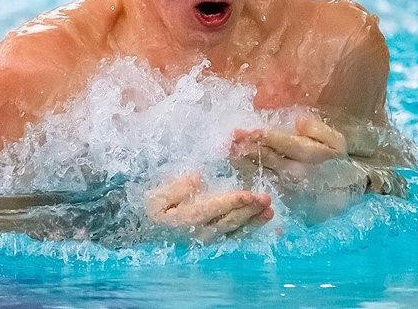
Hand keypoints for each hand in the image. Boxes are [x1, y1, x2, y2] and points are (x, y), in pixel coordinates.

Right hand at [144, 173, 273, 241]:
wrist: (148, 229)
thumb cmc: (153, 208)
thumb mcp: (157, 196)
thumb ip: (177, 188)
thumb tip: (197, 179)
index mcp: (185, 220)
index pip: (213, 210)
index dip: (232, 202)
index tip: (249, 194)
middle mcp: (199, 233)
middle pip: (228, 222)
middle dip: (249, 211)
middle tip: (266, 199)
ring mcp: (208, 238)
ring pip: (235, 231)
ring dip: (253, 221)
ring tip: (270, 211)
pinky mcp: (213, 239)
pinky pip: (235, 235)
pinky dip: (250, 229)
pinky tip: (262, 220)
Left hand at [230, 115, 345, 184]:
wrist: (342, 191)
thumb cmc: (336, 161)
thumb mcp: (336, 142)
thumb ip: (317, 130)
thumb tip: (298, 123)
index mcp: (310, 157)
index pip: (286, 145)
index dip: (269, 138)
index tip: (253, 130)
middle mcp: (296, 174)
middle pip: (269, 158)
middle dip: (250, 146)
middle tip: (233, 136)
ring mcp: (286, 186)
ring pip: (261, 170)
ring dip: (244, 159)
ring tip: (230, 148)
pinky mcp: (280, 194)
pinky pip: (261, 181)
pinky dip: (247, 172)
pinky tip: (235, 162)